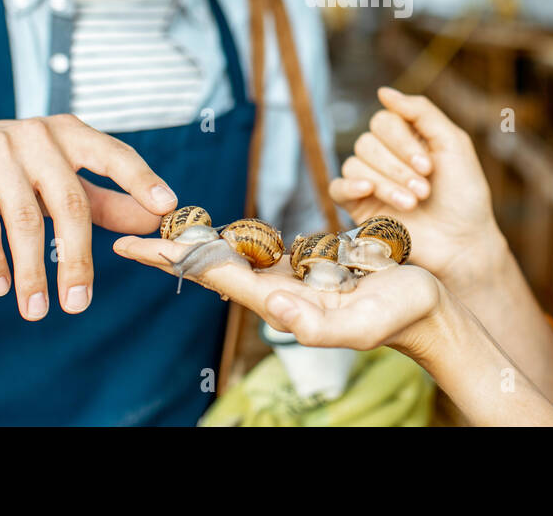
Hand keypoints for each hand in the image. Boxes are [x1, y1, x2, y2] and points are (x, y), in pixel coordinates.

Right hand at [0, 114, 177, 319]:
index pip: (113, 154)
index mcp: (69, 134)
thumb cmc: (13, 172)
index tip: (167, 207)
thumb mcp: (60, 182)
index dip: (141, 179)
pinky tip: (0, 287)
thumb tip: (156, 220)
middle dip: (76, 258)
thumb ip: (107, 200)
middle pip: (68, 202)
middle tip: (78, 305)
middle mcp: (36, 135)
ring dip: (31, 272)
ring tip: (36, 310)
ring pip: (24, 218)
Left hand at [112, 234, 445, 357]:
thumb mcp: (363, 325)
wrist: (428, 312)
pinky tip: (220, 232)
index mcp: (281, 301)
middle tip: (125, 232)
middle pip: (212, 265)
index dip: (172, 260)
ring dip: (195, 243)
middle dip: (170, 250)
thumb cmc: (401, 316)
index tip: (130, 246)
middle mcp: (277, 291)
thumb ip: (317, 324)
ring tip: (161, 228)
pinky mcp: (310, 268)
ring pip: (232, 256)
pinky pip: (261, 250)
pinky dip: (232, 238)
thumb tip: (271, 308)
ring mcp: (291, 280)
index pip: (214, 276)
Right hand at [330, 87, 503, 284]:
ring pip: (355, 164)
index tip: (429, 167)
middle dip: (397, 167)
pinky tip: (368, 191)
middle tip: (424, 191)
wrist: (462, 243)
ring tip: (412, 204)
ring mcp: (370, 181)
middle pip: (367, 142)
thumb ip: (421, 111)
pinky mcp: (359, 208)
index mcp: (406, 138)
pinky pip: (337, 187)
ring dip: (386, 184)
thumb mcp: (453, 143)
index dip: (402, 142)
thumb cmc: (464, 194)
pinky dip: (350, 186)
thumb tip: (383, 91)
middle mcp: (385, 156)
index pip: (383, 121)